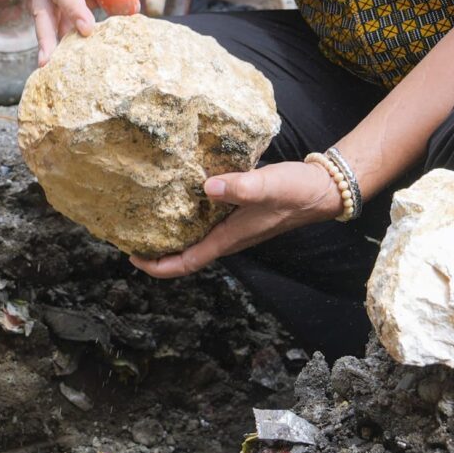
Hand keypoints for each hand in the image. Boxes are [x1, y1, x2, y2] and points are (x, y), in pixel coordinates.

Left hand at [131, 159, 345, 277]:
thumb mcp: (267, 186)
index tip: (133, 257)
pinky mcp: (241, 211)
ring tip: (147, 216)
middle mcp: (229, 237)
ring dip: (172, 233)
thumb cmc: (296, 191)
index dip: (158, 266)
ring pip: (196, 237)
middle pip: (186, 254)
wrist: (323, 189)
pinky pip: (208, 219)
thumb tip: (207, 187)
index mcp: (229, 238)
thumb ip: (239, 187)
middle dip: (158, 251)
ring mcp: (235, 225)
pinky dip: (190, 213)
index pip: (187, 263)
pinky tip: (181, 193)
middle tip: (130, 235)